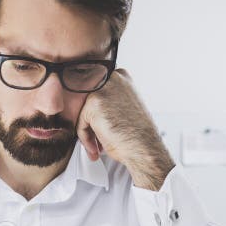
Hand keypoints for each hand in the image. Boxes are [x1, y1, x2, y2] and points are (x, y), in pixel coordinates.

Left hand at [76, 68, 173, 190]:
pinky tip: (97, 147)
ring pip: (83, 114)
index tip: (100, 130)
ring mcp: (103, 89)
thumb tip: (92, 109)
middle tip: (97, 142)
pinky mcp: (94, 103)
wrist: (144, 147)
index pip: (96, 94)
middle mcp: (113, 79)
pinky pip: (80, 124)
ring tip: (98, 147)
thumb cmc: (137, 134)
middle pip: (88, 103)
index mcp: (122, 77)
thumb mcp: (124, 108)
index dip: (97, 117)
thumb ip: (109, 102)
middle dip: (90, 124)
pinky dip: (86, 139)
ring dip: (89, 134)